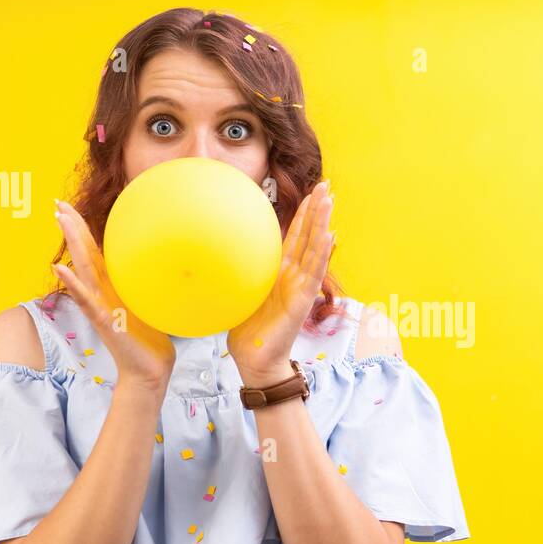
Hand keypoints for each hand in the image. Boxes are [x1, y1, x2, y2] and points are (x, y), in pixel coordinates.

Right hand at [52, 199, 177, 389]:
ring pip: (82, 270)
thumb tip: (168, 264)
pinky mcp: (106, 322)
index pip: (95, 253)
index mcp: (113, 288)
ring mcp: (101, 307)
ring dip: (71, 245)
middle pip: (83, 254)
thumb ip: (147, 285)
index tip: (70, 207)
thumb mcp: (150, 304)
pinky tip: (61, 269)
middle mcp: (102, 294)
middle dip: (71, 228)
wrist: (150, 371)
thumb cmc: (152, 341)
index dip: (83, 230)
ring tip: (60, 221)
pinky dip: (73, 285)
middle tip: (56, 203)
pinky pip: (87, 301)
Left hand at [228, 180, 335, 386]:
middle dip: (319, 210)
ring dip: (323, 223)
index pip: (296, 236)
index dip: (304, 214)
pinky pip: (314, 272)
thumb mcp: (240, 292)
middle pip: (310, 235)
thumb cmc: (247, 330)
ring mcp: (301, 286)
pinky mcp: (303, 299)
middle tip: (326, 184)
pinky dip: (322, 253)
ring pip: (316, 248)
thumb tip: (212, 252)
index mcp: (280, 271)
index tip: (311, 192)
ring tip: (329, 200)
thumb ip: (239, 271)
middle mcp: (295, 275)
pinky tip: (330, 235)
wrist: (255, 359)